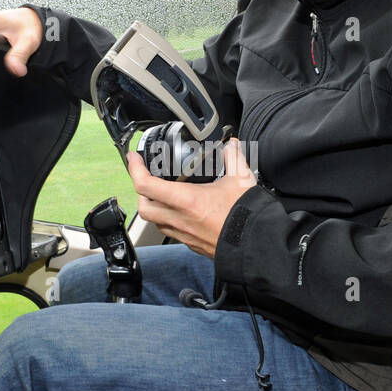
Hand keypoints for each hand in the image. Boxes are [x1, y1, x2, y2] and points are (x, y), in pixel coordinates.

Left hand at [128, 138, 256, 257]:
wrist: (256, 245)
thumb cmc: (246, 216)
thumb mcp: (241, 179)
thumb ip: (233, 157)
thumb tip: (231, 145)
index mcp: (187, 200)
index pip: (146, 184)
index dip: (135, 168)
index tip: (135, 158)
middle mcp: (180, 219)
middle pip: (144, 206)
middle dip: (141, 191)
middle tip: (146, 177)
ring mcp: (184, 234)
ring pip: (155, 221)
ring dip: (154, 207)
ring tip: (162, 195)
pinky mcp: (191, 244)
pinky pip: (171, 232)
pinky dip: (168, 220)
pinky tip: (180, 212)